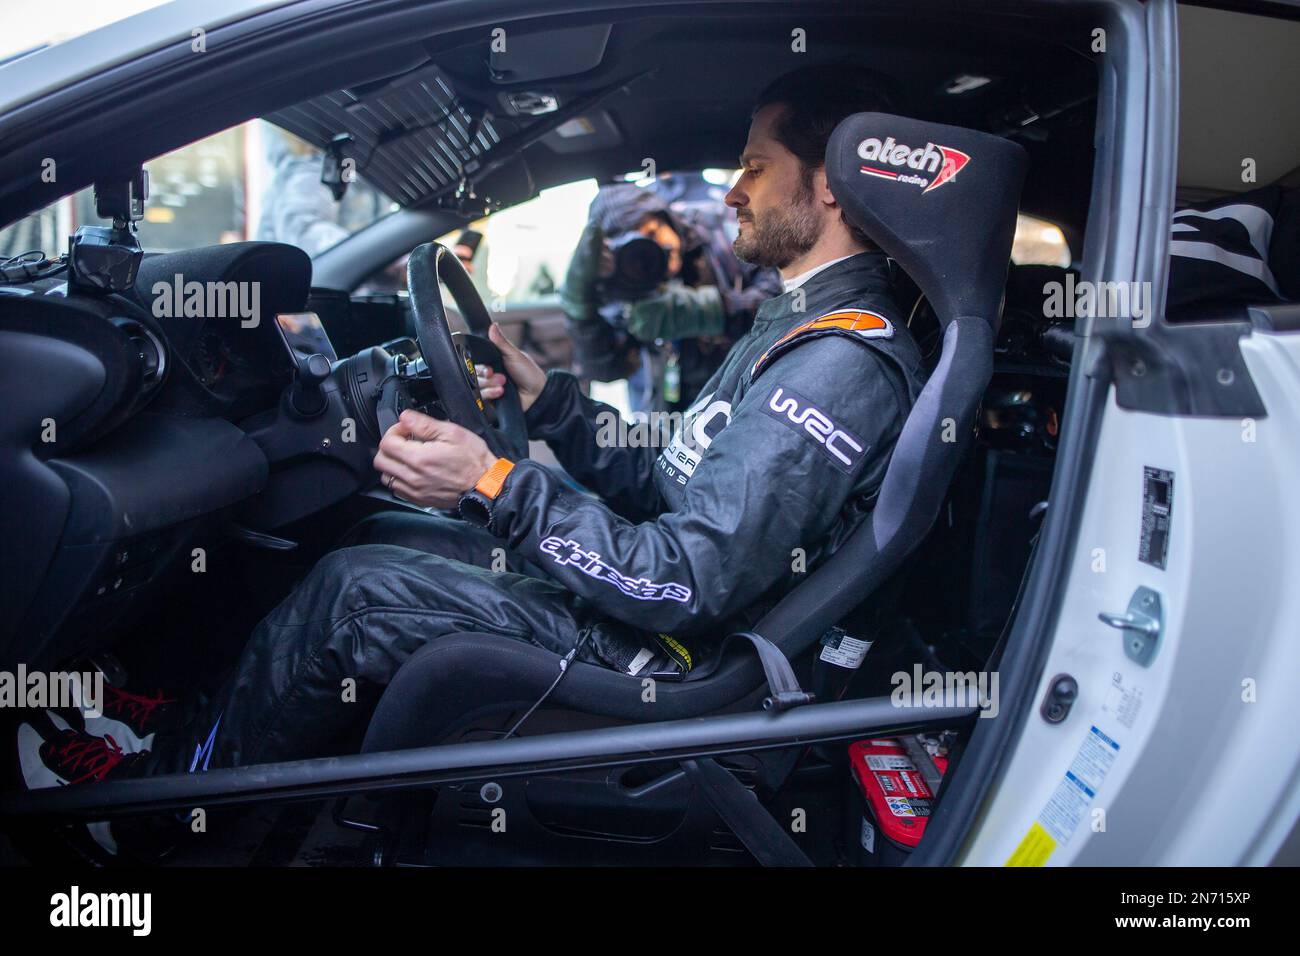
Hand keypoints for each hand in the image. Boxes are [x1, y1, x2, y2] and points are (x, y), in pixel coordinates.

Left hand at [372, 410, 497, 508]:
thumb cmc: (473, 460)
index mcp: (420, 458)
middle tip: (404, 441)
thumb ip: (424, 424)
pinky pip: (396, 489)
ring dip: (392, 463)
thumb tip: (405, 417)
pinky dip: (399, 478)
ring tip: (408, 456)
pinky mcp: (419, 499)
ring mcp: (415, 490)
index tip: (407, 429)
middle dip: (389, 446)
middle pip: (381, 460)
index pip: (387, 443)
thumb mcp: (453, 433)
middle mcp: (413, 477)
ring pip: (386, 476)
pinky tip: (412, 471)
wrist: (485, 485)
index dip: (394, 431)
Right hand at [473, 323, 545, 412]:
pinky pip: (480, 398)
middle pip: (473, 374)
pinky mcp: (490, 400)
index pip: (476, 361)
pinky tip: (500, 392)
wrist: (537, 396)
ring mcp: (488, 388)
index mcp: (493, 361)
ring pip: (475, 386)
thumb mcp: (515, 355)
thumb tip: (493, 325)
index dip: (479, 365)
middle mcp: (489, 375)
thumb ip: (501, 342)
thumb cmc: (529, 374)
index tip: (488, 368)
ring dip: (489, 385)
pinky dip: (490, 394)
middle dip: (485, 376)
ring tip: (503, 385)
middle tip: (497, 375)